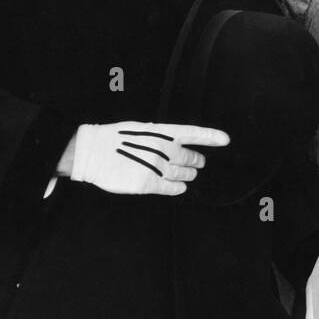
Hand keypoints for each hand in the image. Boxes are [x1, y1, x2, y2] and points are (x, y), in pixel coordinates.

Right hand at [70, 122, 229, 196]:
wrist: (92, 151)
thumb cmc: (114, 139)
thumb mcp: (141, 129)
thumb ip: (160, 138)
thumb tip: (175, 147)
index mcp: (161, 132)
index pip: (193, 133)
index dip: (211, 136)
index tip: (226, 140)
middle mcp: (163, 148)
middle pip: (191, 158)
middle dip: (196, 161)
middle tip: (198, 163)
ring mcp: (157, 166)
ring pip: (184, 174)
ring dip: (188, 175)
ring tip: (189, 175)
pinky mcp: (148, 183)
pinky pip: (171, 188)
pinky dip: (178, 188)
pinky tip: (180, 188)